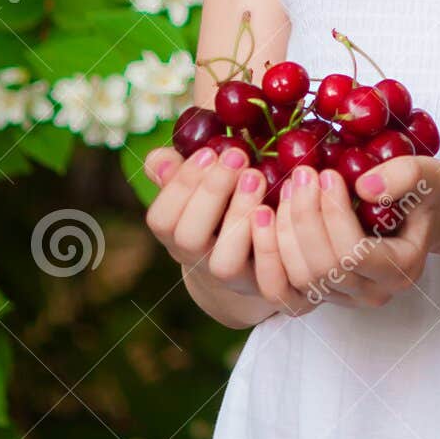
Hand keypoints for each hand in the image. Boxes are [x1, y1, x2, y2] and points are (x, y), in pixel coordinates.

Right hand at [143, 143, 314, 317]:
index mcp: (177, 235)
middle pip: (189, 238)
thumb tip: (160, 158)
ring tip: (256, 177)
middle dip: (211, 192)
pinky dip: (270, 240)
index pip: (161, 219)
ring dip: (238, 216)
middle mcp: (199, 260)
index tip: (208, 152)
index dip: (180, 186)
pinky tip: (279, 204)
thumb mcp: (197, 192)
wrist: (251, 265)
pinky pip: (266, 276)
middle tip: (237, 157)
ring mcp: (231, 278)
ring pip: (224, 263)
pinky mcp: (265, 286)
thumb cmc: (220, 213)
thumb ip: (176, 173)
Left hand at [272, 155, 439, 310]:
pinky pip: (281, 289)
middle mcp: (373, 292)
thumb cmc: (423, 193)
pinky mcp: (320, 294)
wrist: (417, 213)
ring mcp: (344, 298)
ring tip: (286, 187)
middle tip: (301, 176)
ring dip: (283, 231)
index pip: (355, 253)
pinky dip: (267, 254)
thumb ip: (406, 175)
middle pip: (323, 269)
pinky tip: (263, 216)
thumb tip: (364, 187)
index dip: (333, 214)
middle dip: (304, 218)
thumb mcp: (429, 174)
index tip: (326, 174)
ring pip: (298, 279)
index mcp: (403, 268)